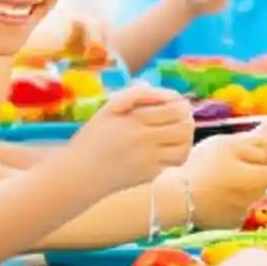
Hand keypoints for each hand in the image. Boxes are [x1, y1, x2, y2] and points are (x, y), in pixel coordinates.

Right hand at [70, 83, 193, 194]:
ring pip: (185, 144)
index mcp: (134, 119)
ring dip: (186, 136)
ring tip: (179, 132)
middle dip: (186, 118)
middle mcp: (144, 138)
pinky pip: (176, 161)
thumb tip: (162, 92)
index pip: (174, 108)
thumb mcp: (108, 109)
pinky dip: (180, 152)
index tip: (176, 102)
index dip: (179, 103)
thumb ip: (135, 96)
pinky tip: (172, 147)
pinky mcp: (150, 174)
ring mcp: (149, 158)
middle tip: (181, 117)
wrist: (79, 173)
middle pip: (184, 126)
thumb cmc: (92, 138)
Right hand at [183, 120, 266, 229]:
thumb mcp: (230, 144)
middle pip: (263, 177)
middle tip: (248, 148)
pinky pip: (235, 205)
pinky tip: (221, 186)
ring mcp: (240, 212)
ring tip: (232, 167)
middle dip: (260, 162)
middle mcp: (255, 198)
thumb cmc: (204, 167)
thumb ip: (255, 139)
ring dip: (246, 179)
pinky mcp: (224, 222)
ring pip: (250, 192)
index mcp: (260, 178)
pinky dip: (233, 194)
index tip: (261, 132)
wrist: (176, 199)